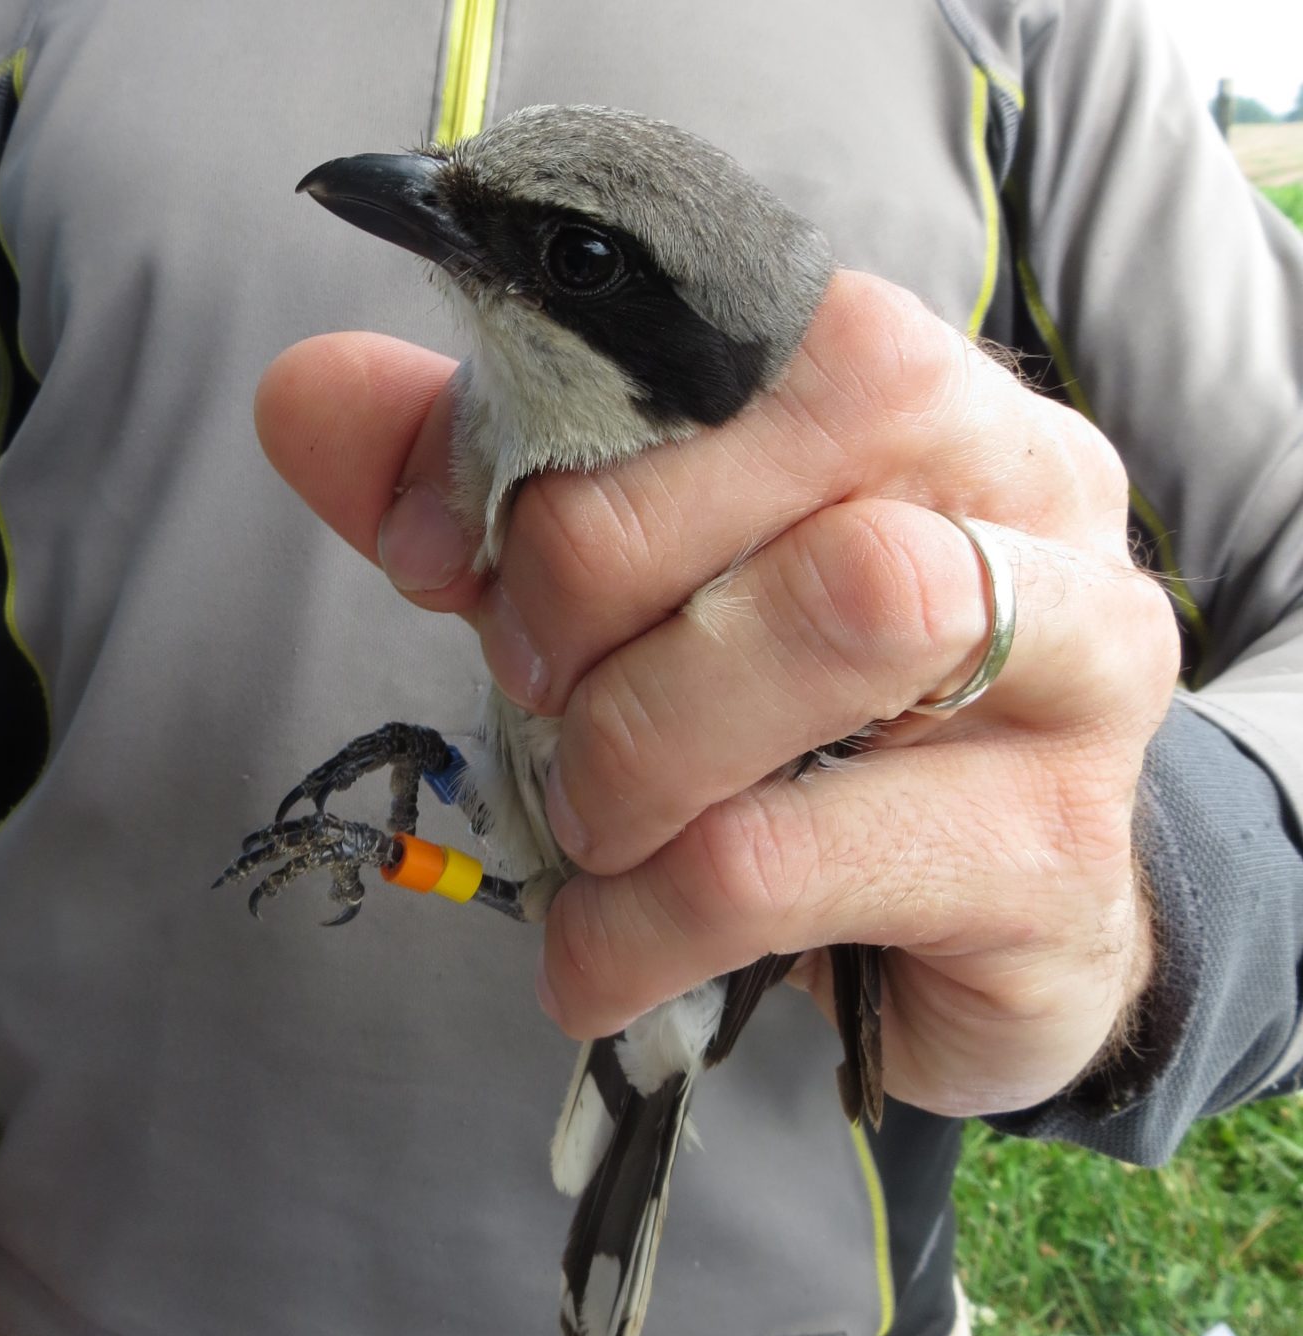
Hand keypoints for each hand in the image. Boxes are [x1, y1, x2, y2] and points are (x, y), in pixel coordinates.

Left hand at [254, 271, 1181, 1117]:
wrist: (973, 920)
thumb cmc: (787, 722)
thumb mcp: (627, 585)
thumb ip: (479, 478)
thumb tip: (304, 392)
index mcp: (926, 404)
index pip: (763, 332)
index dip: (577, 444)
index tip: (452, 554)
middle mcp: (1034, 509)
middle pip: (804, 472)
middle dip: (598, 597)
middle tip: (537, 693)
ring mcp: (1080, 680)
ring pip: (842, 623)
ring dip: (634, 754)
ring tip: (588, 823)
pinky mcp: (1049, 863)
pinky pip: (781, 864)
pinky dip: (633, 921)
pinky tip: (599, 954)